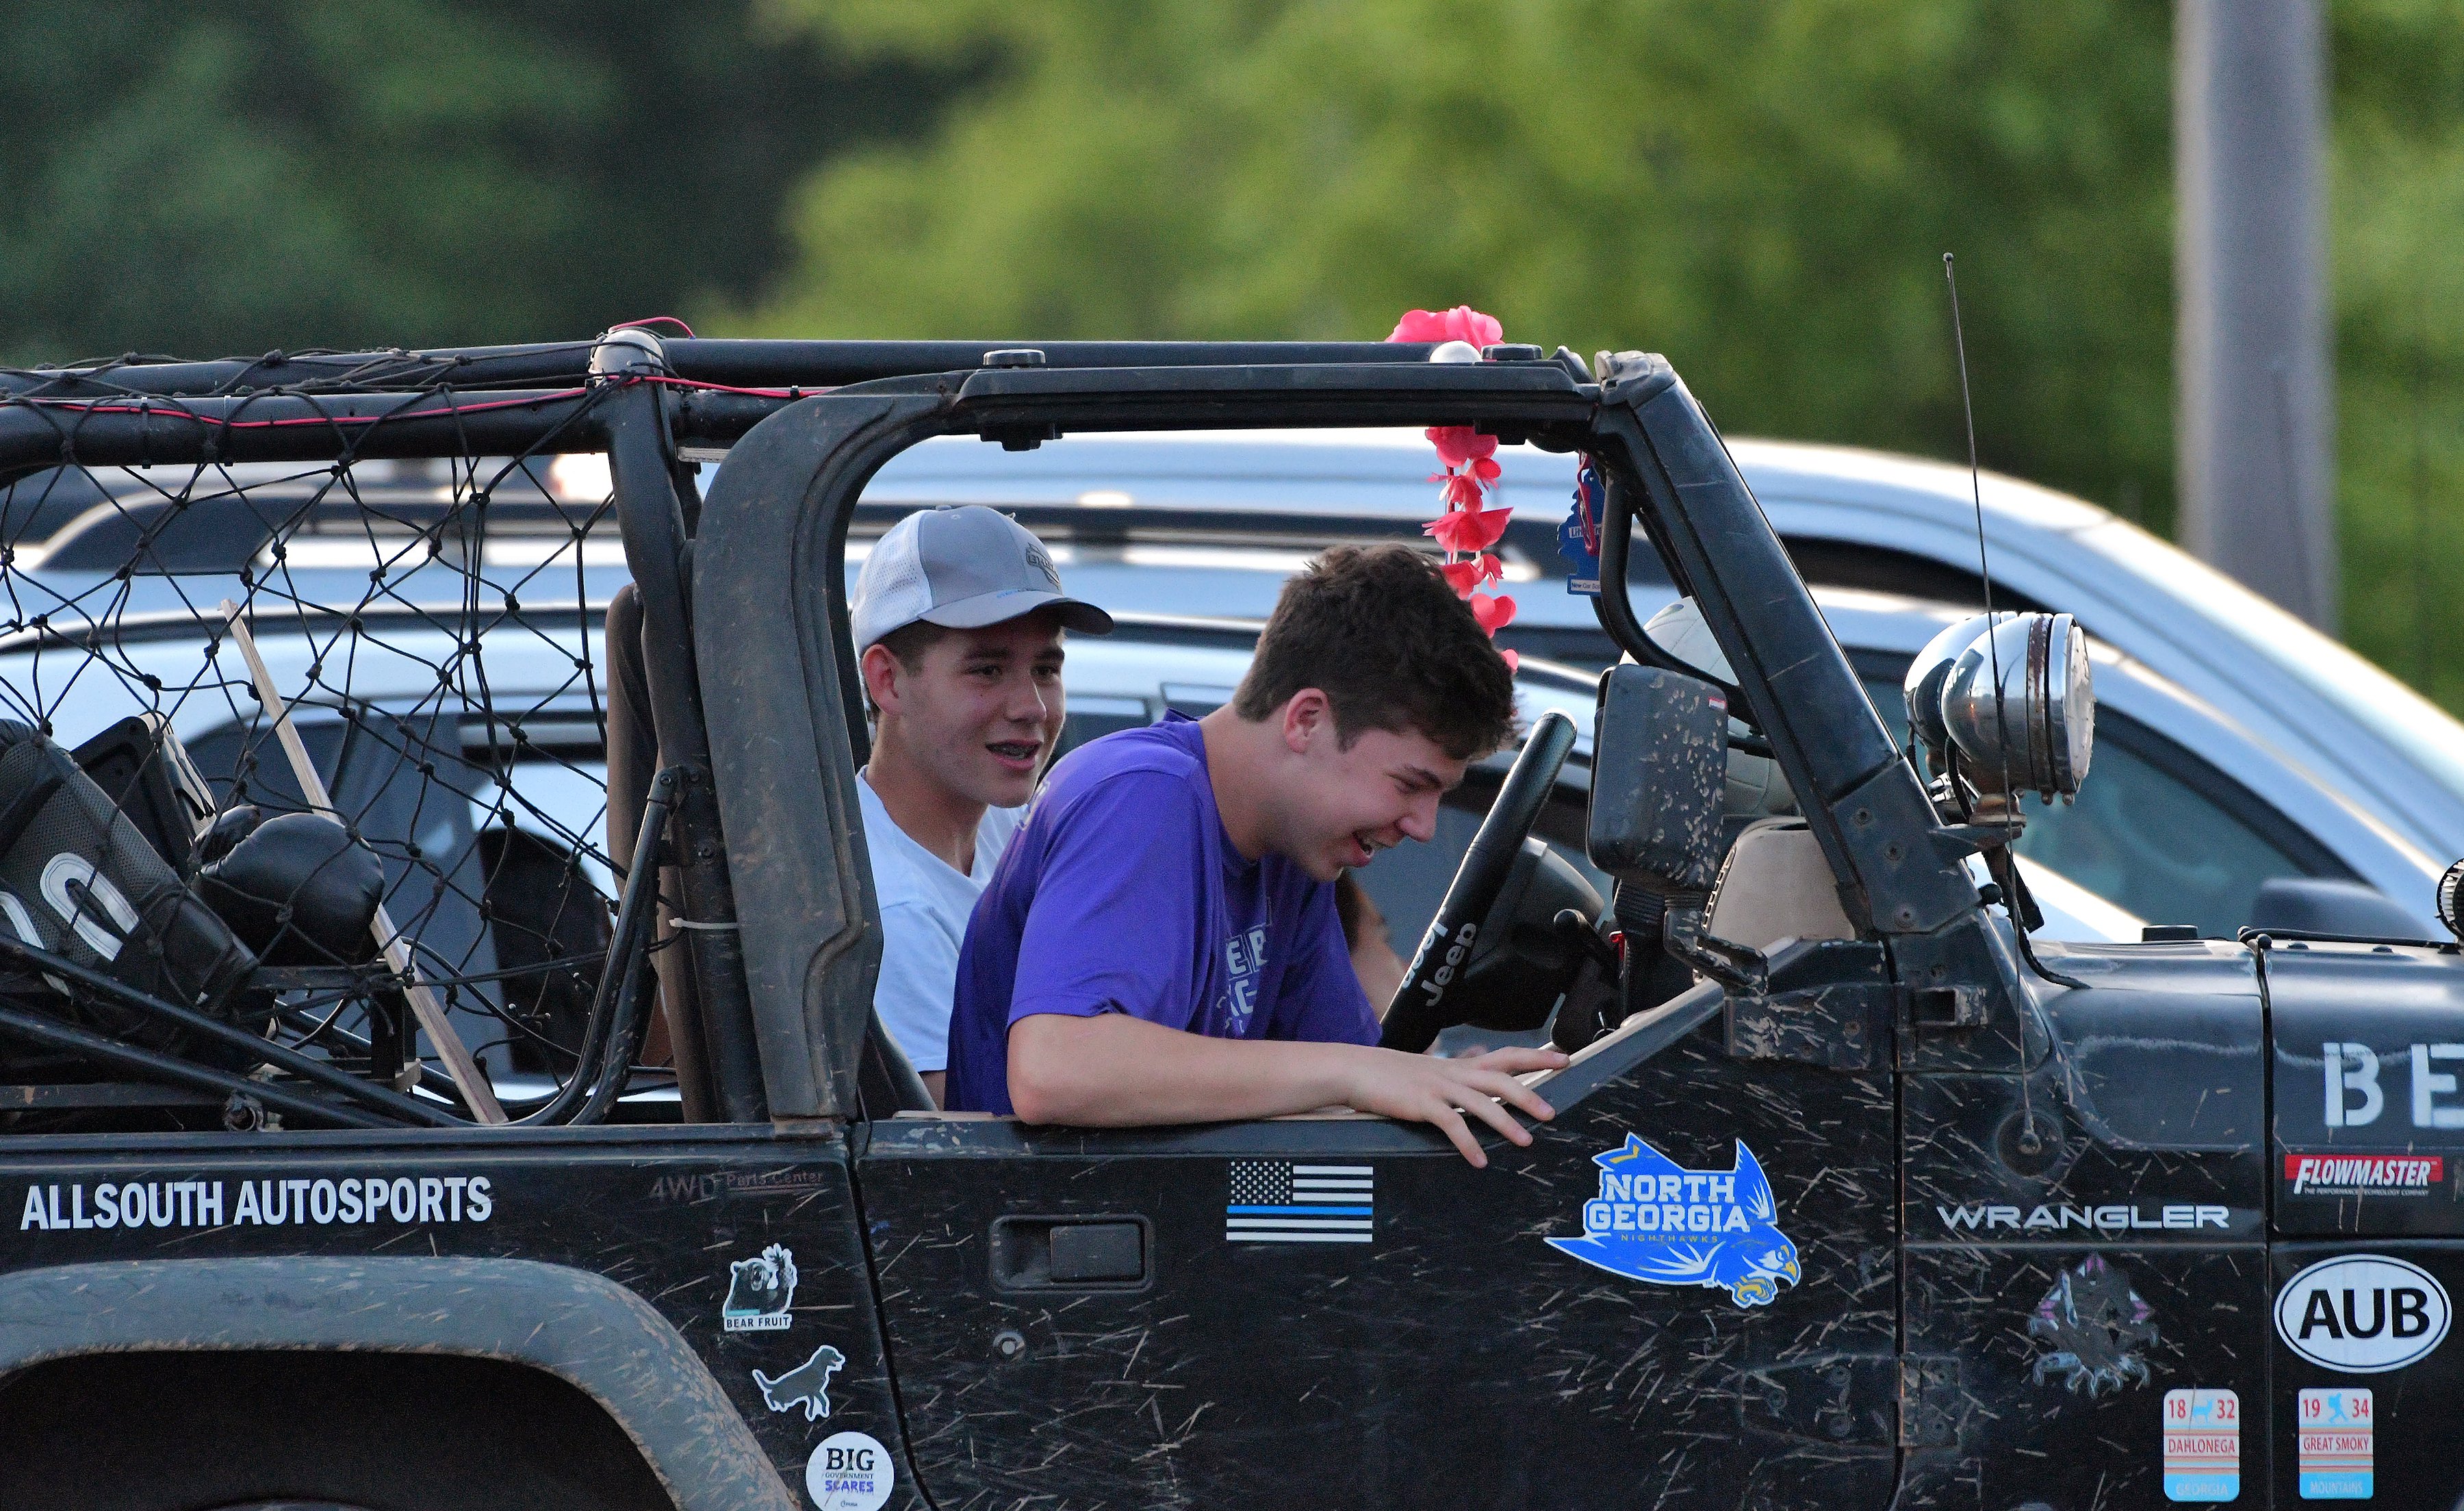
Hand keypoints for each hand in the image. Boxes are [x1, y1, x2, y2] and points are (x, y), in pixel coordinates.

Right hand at [1339, 1045, 1567, 1166]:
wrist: (1356, 1069)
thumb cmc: (1392, 1074)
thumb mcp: (1431, 1070)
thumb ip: (1458, 1075)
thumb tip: (1479, 1072)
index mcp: (1460, 1065)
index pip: (1506, 1055)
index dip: (1537, 1056)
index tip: (1565, 1058)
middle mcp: (1455, 1073)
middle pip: (1501, 1079)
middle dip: (1530, 1094)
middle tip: (1553, 1112)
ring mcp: (1439, 1087)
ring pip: (1481, 1102)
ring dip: (1505, 1123)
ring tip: (1526, 1142)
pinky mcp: (1422, 1104)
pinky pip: (1451, 1124)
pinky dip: (1467, 1143)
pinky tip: (1479, 1160)